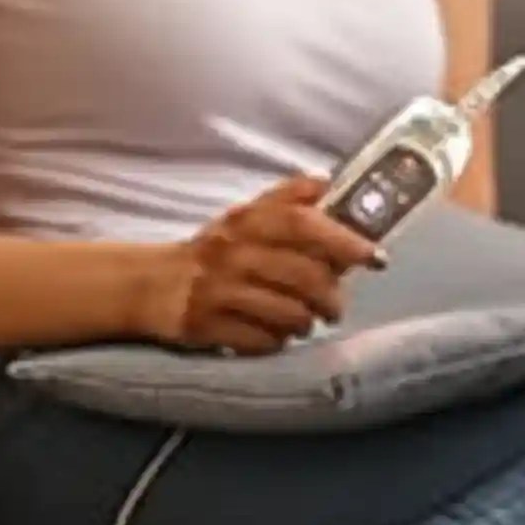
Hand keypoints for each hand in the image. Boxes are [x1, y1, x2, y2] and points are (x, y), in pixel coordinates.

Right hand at [150, 175, 385, 354]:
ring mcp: (217, 290)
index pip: (303, 223)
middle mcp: (232, 252)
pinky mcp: (206, 325)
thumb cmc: (212, 251)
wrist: (149, 283)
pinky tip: (273, 335)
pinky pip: (260, 341)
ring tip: (303, 322)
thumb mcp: (245, 217)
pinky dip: (276, 342)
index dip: (344, 239)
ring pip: (287, 314)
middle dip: (331, 297)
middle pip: (303, 276)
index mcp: (247, 221)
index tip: (375, 257)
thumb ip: (287, 199)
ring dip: (305, 323)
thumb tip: (328, 182)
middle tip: (335, 307)